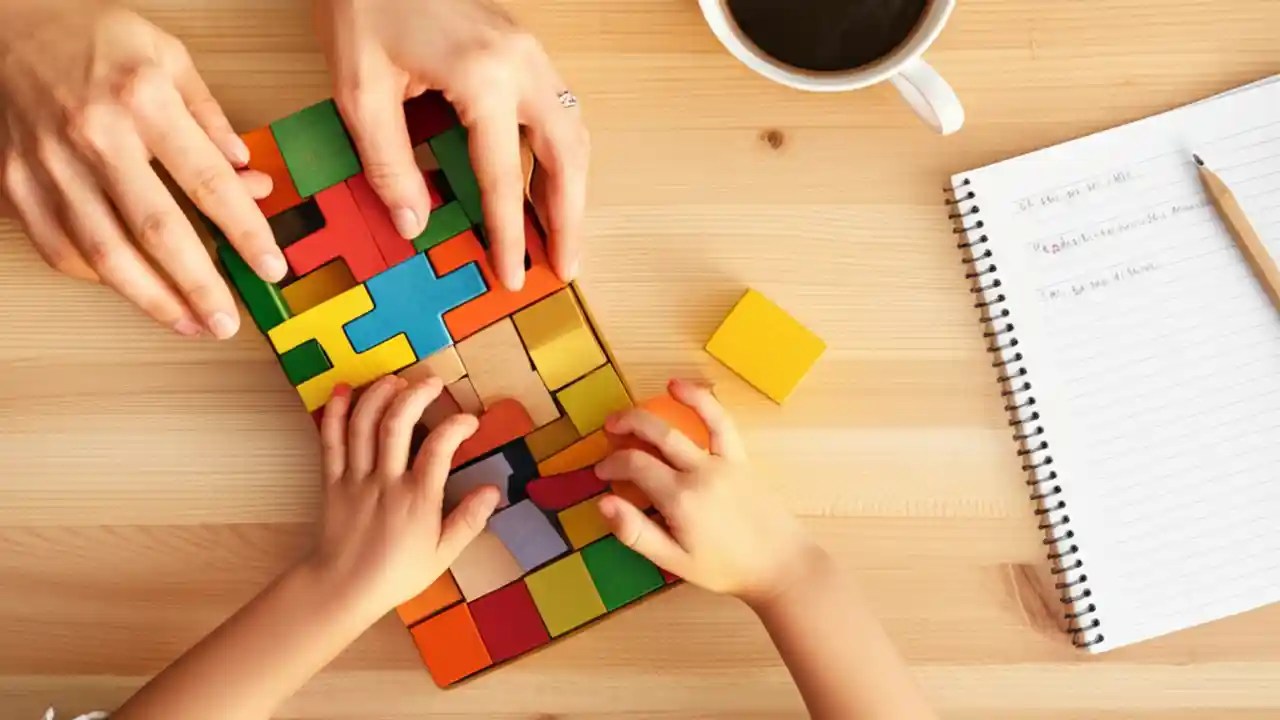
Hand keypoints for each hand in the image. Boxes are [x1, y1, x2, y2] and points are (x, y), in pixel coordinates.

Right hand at [0, 0, 284, 337]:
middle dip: (199, 285)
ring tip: (191, 324)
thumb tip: (249, 173)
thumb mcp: (168, 56)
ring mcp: (49, 165)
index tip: (272, 266)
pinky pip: (62, 249)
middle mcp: (95, 136)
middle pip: (156, 229)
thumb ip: (211, 118)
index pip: (208, 182)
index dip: (245, 232)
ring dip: (153, 299)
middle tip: (228, 322)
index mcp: (142, 100)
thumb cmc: (92, 37)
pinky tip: (137, 292)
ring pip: (105, 253)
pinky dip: (102, 279)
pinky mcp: (17, 185)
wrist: (5, 25)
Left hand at [307, 376, 500, 614]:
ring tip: (395, 379)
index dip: (457, 426)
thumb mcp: (442, 554)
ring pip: (364, 426)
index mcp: (417, 500)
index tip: (469, 421)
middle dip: (416, 395)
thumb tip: (493, 490)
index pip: (439, 449)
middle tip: (433, 381)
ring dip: (379, 396)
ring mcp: (355, 479)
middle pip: (397, 425)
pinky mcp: (332, 481)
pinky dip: (336, 413)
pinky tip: (344, 390)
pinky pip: (331, 441)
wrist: (342, 589)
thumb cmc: (397, 573)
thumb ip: (468, 521)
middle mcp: (386, 482)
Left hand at [314, 0, 588, 289]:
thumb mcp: (360, 90)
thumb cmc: (361, 1)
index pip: (505, 177)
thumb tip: (413, 221)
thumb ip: (389, 163)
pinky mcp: (521, 45)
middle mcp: (520, 63)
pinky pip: (558, 108)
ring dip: (572, 185)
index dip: (510, 235)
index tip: (512, 275)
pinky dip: (560, 152)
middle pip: (567, 154)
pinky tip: (546, 180)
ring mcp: (528, 50)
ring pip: (572, 129)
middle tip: (565, 266)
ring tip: (560, 233)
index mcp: (483, 77)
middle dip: (570, 217)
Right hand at [595, 379, 821, 605]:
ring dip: (651, 413)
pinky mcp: (739, 458)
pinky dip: (699, 399)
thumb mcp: (675, 561)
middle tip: (607, 431)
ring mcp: (722, 462)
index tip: (601, 472)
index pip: (635, 466)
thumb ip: (637, 533)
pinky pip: (719, 421)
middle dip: (625, 428)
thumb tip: (603, 504)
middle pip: (654, 437)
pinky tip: (678, 386)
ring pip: (680, 427)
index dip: (612, 464)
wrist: (779, 564)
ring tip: (629, 412)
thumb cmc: (725, 568)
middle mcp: (699, 473)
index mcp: (680, 499)